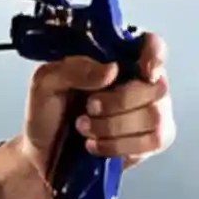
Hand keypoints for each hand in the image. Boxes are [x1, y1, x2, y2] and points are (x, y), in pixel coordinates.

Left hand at [20, 32, 174, 175]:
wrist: (41, 154)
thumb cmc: (47, 112)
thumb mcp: (46, 83)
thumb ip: (74, 69)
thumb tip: (112, 70)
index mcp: (117, 59)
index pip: (153, 45)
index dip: (155, 55)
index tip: (144, 72)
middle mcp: (140, 82)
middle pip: (157, 86)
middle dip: (119, 101)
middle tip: (89, 107)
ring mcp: (150, 111)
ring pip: (154, 116)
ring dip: (113, 126)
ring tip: (83, 128)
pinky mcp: (151, 141)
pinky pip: (153, 141)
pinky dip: (118, 145)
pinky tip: (95, 145)